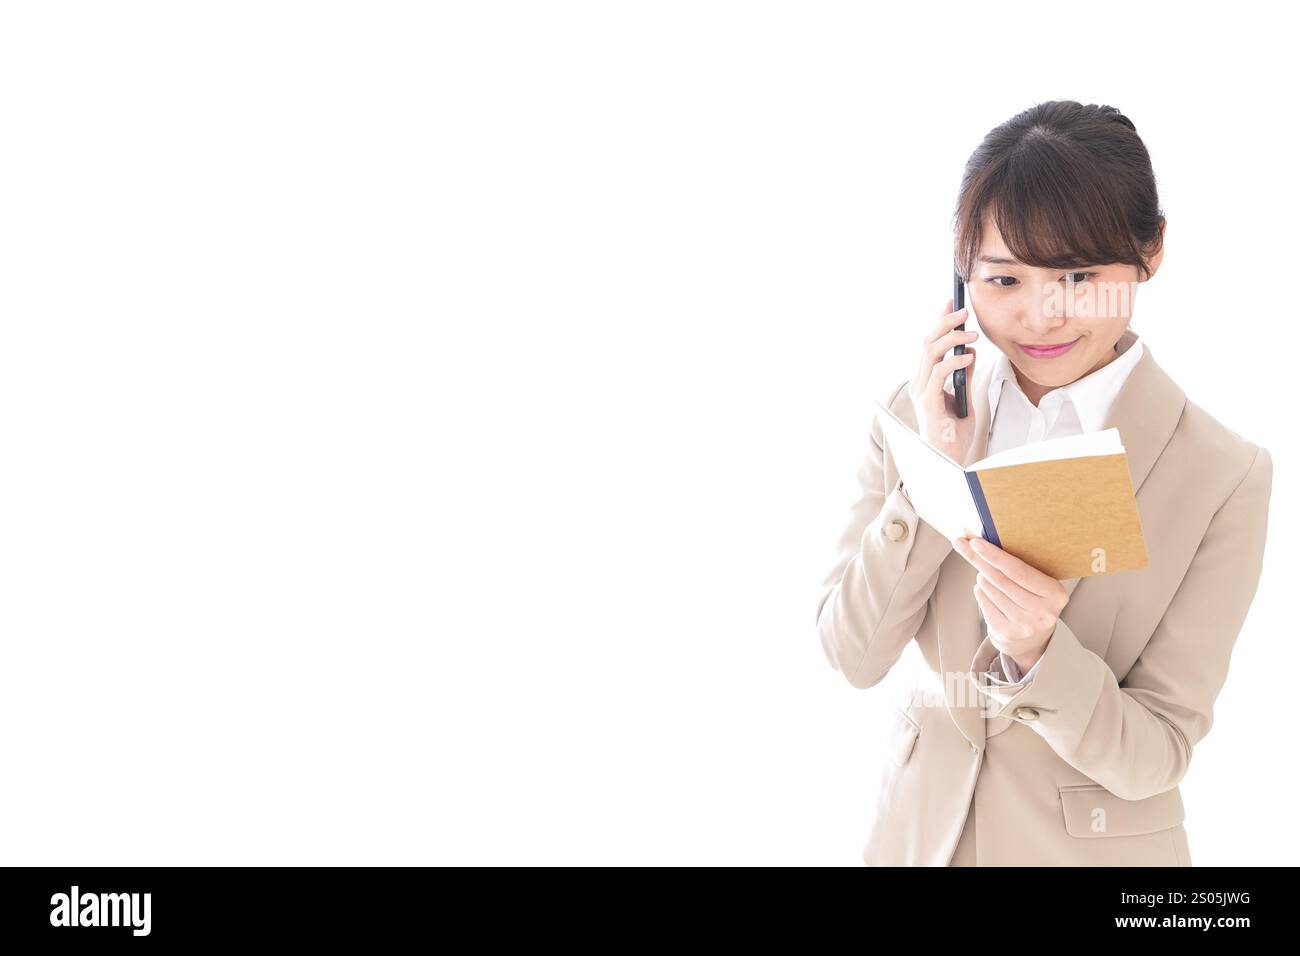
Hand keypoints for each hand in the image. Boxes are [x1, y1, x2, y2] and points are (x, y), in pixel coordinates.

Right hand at [908, 298, 979, 465]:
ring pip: (931, 353)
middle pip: (927, 343)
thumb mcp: (964, 398)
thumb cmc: (956, 435)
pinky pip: (939, 372)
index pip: (929, 344)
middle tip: (964, 312)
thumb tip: (968, 353)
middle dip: (945, 323)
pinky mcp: (928, 402)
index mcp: (924, 381)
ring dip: (952, 338)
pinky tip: (969, 357)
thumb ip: (963, 376)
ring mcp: (921, 392)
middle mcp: (918, 384)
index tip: (952, 303)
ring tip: (972, 334)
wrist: (951, 461)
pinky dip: (955, 360)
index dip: (940, 322)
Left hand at [951, 535, 1067, 672]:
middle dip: (980, 560)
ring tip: (986, 574)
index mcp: (1055, 594)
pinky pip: (984, 603)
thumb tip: (980, 540)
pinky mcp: (1006, 633)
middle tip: (963, 544)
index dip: (995, 555)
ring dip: (982, 576)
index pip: (1019, 571)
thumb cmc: (1033, 598)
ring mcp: (1024, 625)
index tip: (975, 542)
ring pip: (990, 590)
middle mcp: (1042, 612)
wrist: (1032, 638)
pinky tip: (985, 589)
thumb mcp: (1038, 582)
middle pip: (1001, 579)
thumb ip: (1019, 564)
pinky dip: (980, 591)